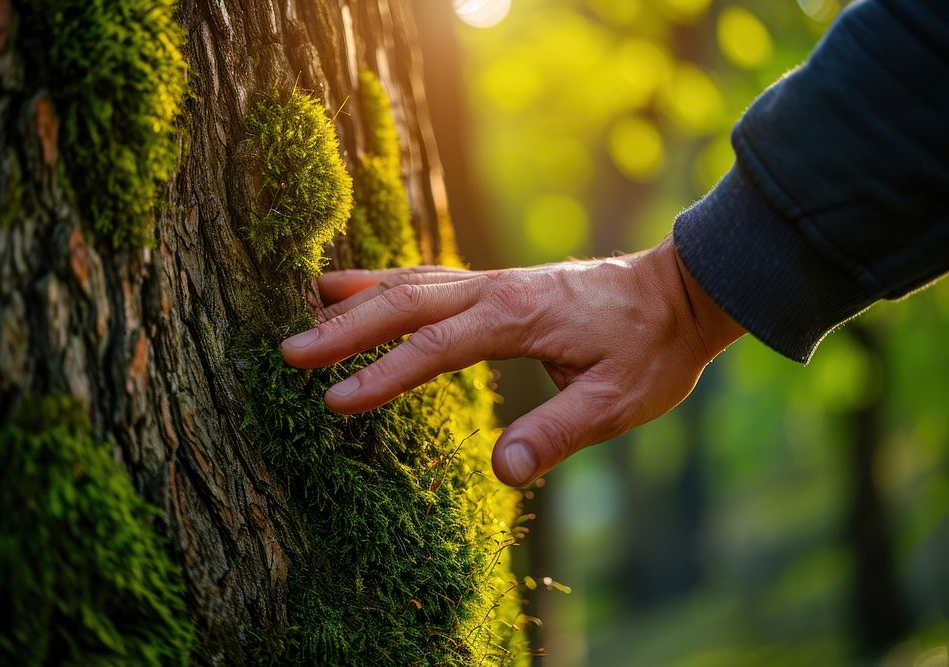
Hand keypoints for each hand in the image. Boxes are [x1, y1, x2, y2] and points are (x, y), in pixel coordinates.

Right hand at [281, 237, 744, 486]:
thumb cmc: (650, 348)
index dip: (381, 374)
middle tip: (288, 351)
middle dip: (344, 328)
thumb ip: (559, 432)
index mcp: (515, 318)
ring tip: (304, 311)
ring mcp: (492, 282)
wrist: (678, 292)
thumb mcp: (617, 400)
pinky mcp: (495, 285)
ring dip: (356, 299)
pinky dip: (385, 282)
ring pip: (409, 284)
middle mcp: (493, 290)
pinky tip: (360, 288)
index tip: (333, 399)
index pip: (433, 347)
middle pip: (404, 304)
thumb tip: (503, 472)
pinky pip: (428, 279)